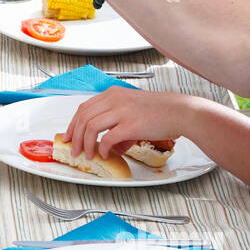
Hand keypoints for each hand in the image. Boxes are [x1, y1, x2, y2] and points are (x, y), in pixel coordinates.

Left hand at [63, 88, 193, 159]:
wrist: (181, 112)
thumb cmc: (161, 112)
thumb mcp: (135, 113)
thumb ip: (119, 128)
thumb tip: (111, 148)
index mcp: (113, 94)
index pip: (84, 107)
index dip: (73, 124)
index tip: (69, 135)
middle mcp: (114, 99)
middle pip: (83, 117)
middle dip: (74, 135)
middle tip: (73, 149)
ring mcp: (122, 111)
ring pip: (90, 127)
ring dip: (85, 144)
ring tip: (87, 155)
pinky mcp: (130, 124)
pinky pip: (107, 139)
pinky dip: (102, 149)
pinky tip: (105, 155)